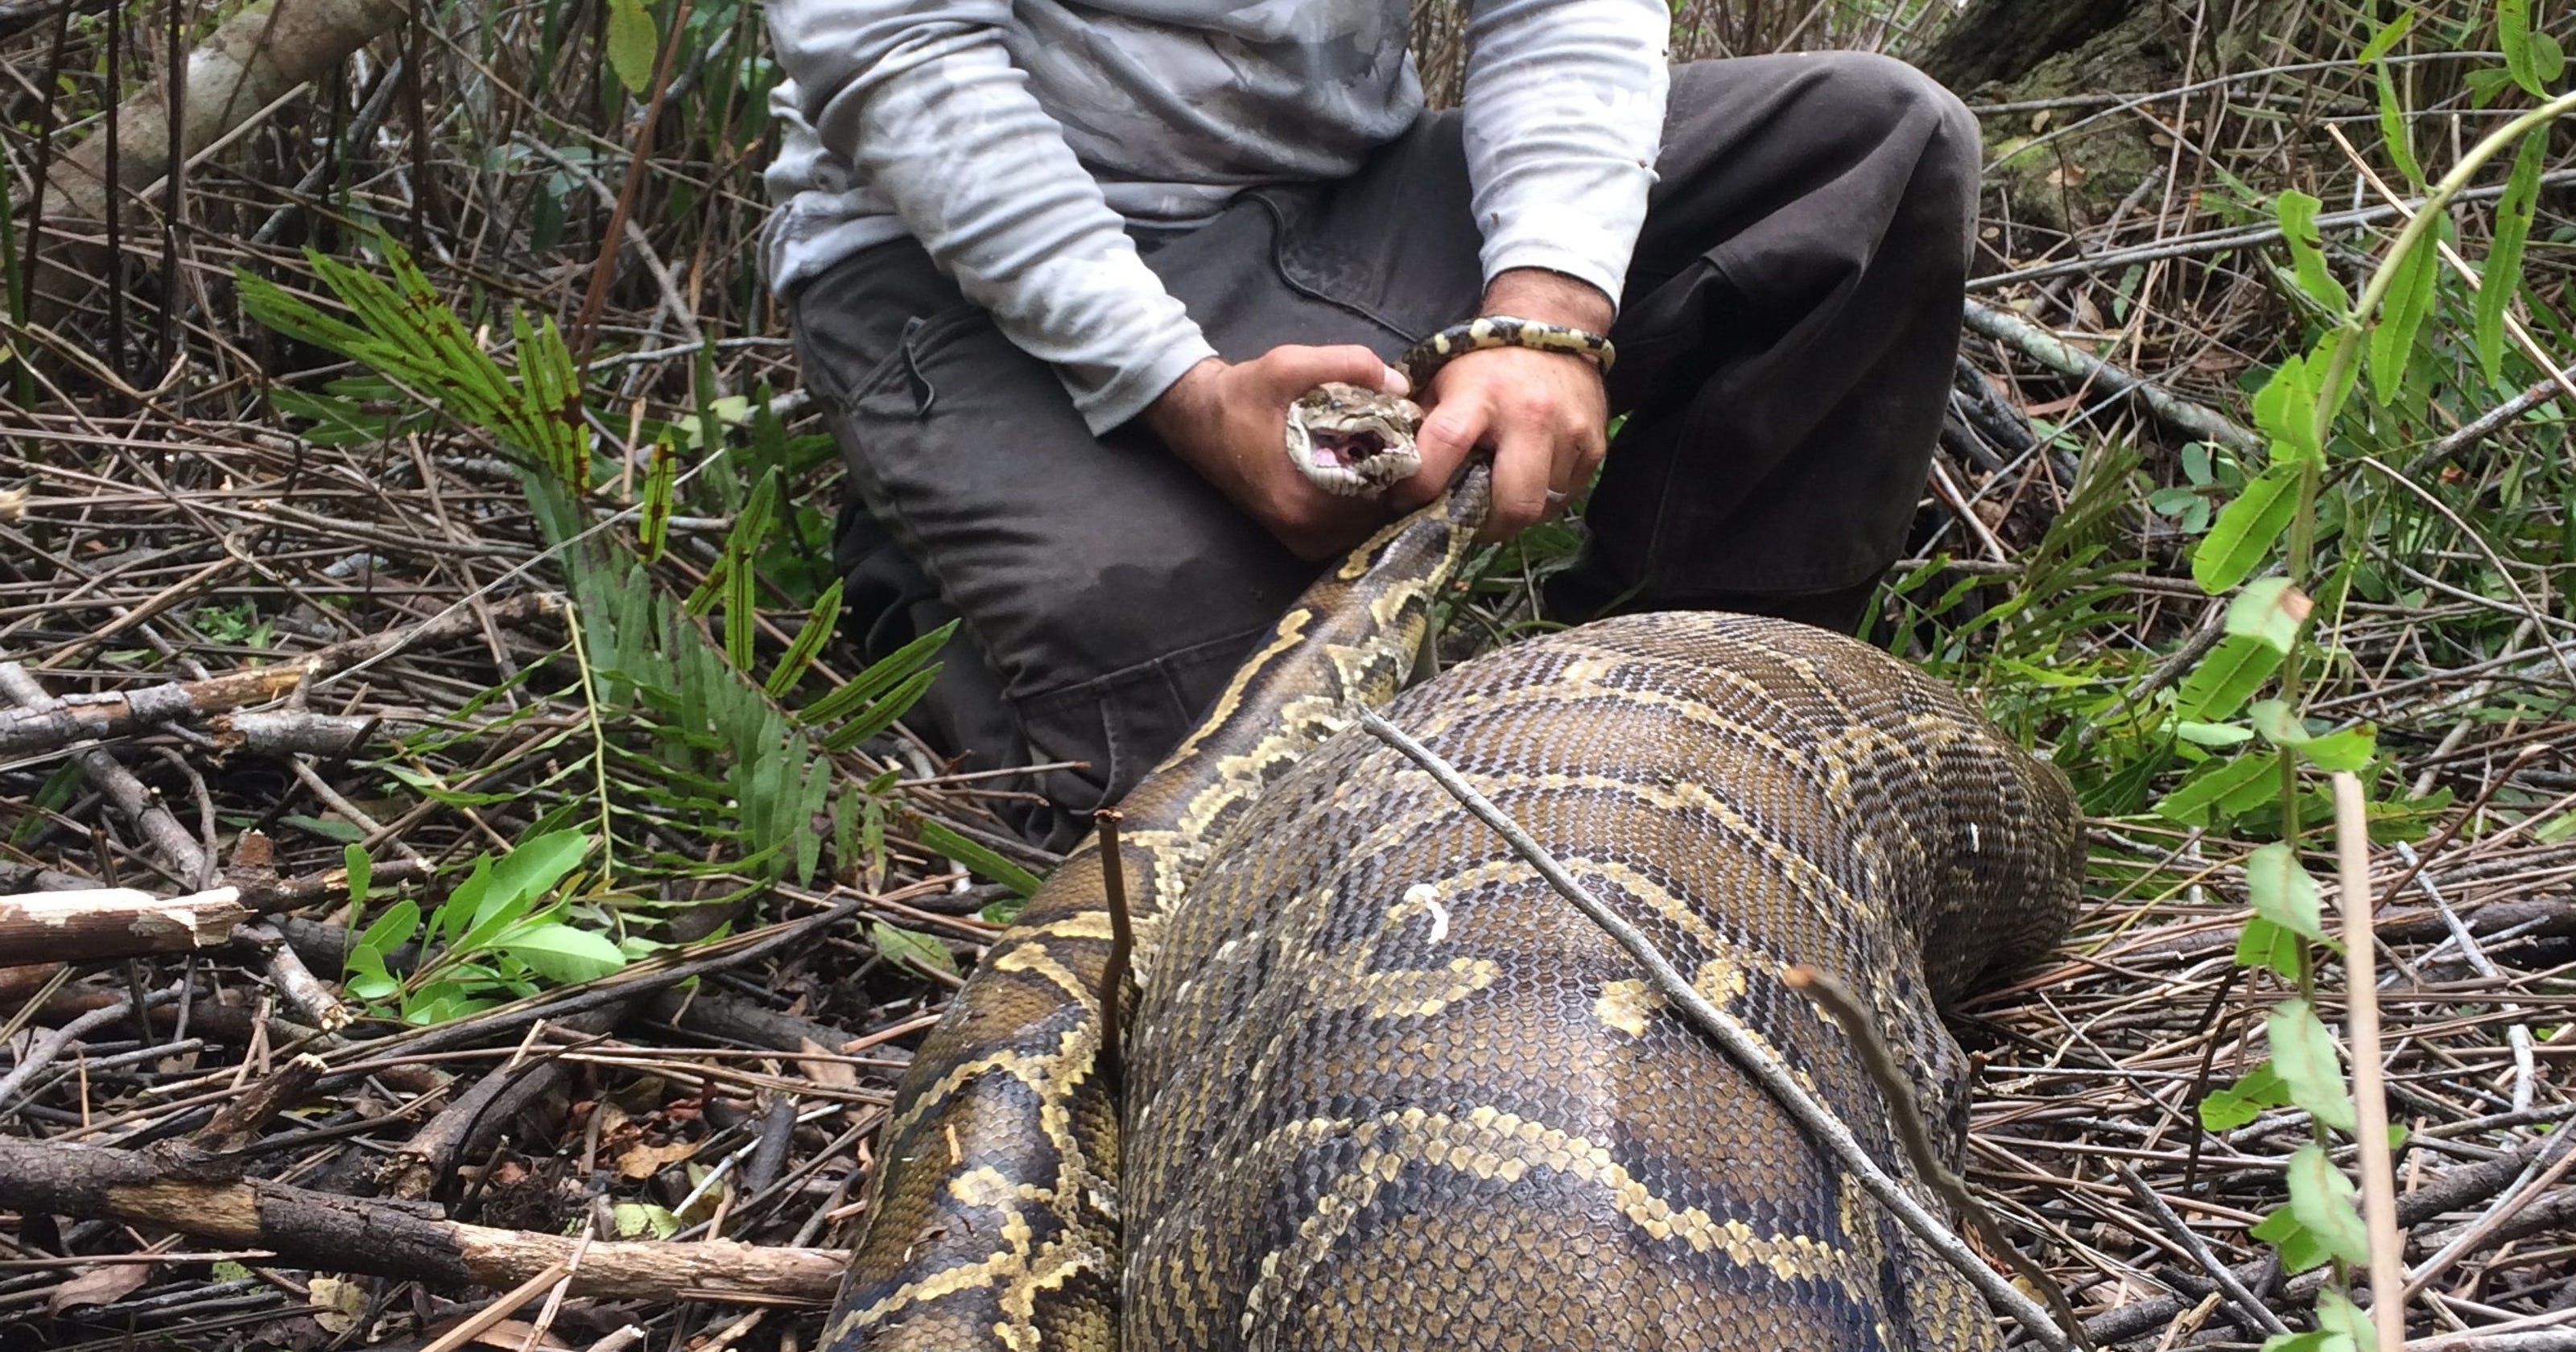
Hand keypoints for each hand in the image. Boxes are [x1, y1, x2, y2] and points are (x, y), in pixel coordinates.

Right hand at [1145, 344, 1410, 561]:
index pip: (1383, 490)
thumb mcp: (1289, 365)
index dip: (1402, 459)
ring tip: (1379, 454)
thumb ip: (1347, 364)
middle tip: (1396, 440)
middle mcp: (1306, 532)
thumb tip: (1400, 384)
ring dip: (1380, 491)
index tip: (1404, 431)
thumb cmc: (1241, 394)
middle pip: (1380, 511)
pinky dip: (1361, 505)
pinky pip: (1348, 530)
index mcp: (1305, 499)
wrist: (1196, 420)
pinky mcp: (1299, 542)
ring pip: (1367, 524)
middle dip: (1394, 476)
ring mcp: (1302, 542)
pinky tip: (1360, 473)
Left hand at [1391, 269, 1613, 540]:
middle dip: (1487, 526)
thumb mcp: (1444, 381)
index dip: (1421, 486)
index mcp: (1481, 395)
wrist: (1551, 324)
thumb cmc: (1486, 361)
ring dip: (1515, 512)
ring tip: (1497, 495)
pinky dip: (1543, 497)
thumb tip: (1391, 476)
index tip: (1408, 501)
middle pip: (1513, 504)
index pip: (1445, 448)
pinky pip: (1566, 496)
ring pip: (1542, 507)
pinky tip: (1527, 478)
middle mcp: (1531, 416)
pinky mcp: (1594, 446)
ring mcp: (1569, 433)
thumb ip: (1422, 426)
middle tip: (1469, 521)